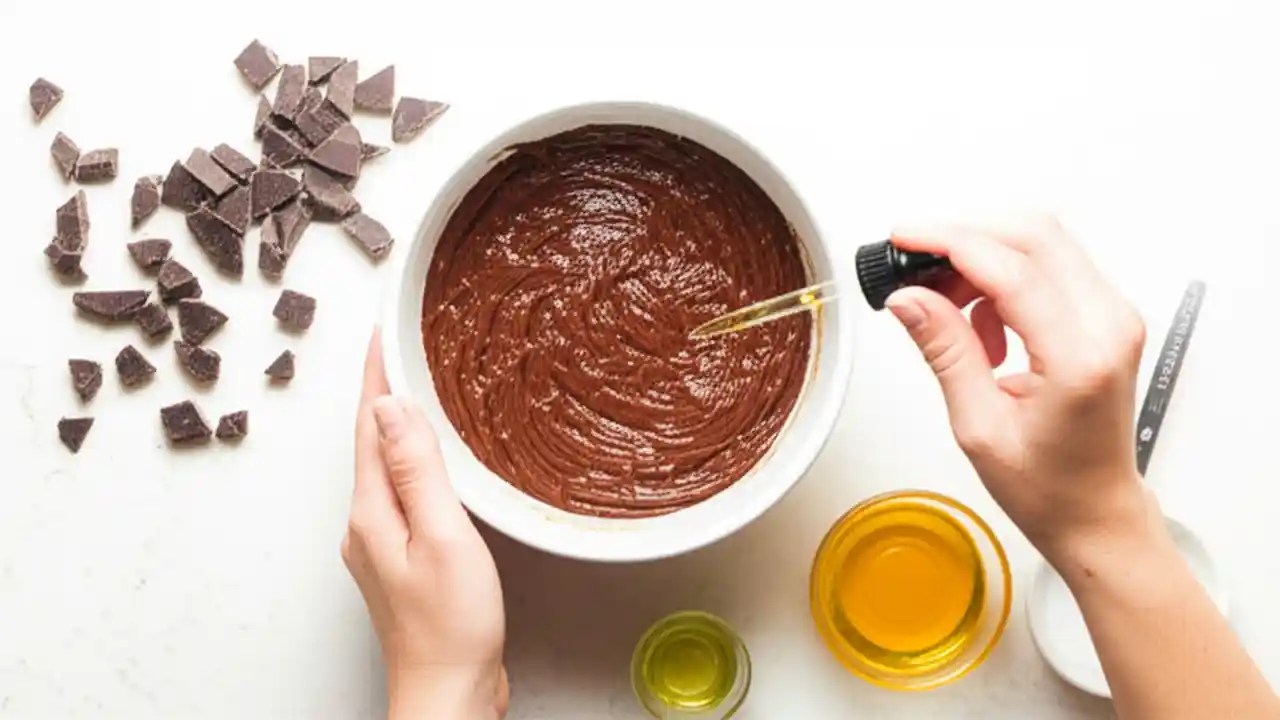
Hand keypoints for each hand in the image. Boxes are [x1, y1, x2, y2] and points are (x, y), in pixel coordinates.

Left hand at [343, 331, 508, 719]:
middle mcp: (367, 524)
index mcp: (373, 512)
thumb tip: (391, 407)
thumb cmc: (450, 627)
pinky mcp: (402, 560)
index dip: (375, 375)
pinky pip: (401, 491)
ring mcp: (381, 544)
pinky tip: (431, 459)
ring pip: (385, 465)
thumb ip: (417, 470)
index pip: (369, 425)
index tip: (382, 330)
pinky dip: (413, 460)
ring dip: (396, 424)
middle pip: (370, 440)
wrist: (448, 694)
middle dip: (382, 390)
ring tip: (415, 387)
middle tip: (399, 345)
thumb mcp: (443, 537)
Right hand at [886, 216, 1152, 564]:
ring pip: (1042, 245)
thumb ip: (945, 351)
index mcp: (1080, 359)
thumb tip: (909, 298)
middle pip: (1035, 236)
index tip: (905, 238)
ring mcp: (1114, 316)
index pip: (1013, 270)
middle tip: (917, 268)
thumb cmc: (1049, 486)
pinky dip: (1004, 280)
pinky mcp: (1107, 315)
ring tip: (952, 316)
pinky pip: (1050, 268)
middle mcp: (1109, 327)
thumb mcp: (978, 425)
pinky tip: (984, 327)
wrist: (1095, 510)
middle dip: (965, 240)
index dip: (951, 242)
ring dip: (984, 263)